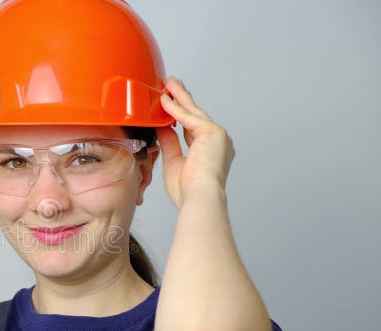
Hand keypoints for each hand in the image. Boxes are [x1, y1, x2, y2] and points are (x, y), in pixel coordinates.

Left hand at [156, 77, 235, 209]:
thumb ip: (169, 142)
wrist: (199, 196)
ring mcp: (217, 135)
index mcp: (211, 152)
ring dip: (180, 96)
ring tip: (169, 83)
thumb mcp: (174, 161)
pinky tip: (165, 99)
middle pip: (196, 115)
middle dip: (183, 99)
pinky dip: (175, 108)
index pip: (194, 129)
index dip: (181, 116)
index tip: (172, 106)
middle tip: (173, 85)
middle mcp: (218, 141)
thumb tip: (163, 127)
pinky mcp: (212, 132)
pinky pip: (188, 117)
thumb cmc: (188, 190)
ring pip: (194, 111)